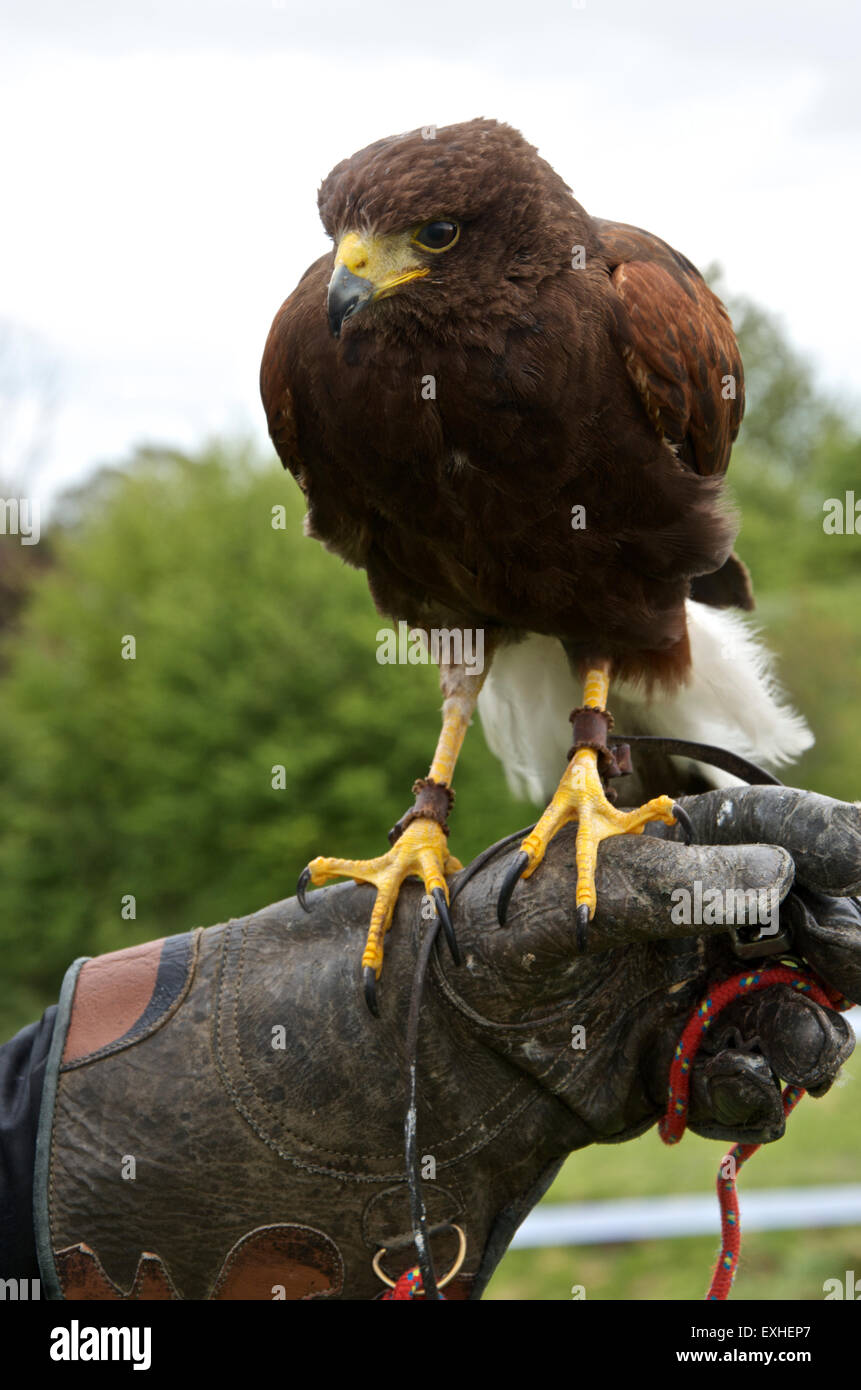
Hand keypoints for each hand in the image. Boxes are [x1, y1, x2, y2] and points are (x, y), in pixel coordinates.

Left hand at [440, 785, 860, 1145]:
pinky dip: (755, 1091)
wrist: (437, 1045)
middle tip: (838, 961)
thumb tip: (777, 874)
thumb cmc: (490, 941)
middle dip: (841, 945)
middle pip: (810, 925)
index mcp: (673, 854)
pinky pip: (747, 1081)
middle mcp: (699, 922)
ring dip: (810, 1033)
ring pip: (794, 1010)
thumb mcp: (570, 901)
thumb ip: (668, 889)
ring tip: (797, 1050)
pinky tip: (735, 1086)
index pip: (770, 831)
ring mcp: (695, 994)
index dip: (826, 839)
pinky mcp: (680, 1065)